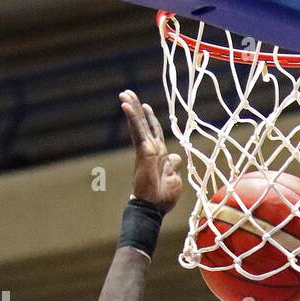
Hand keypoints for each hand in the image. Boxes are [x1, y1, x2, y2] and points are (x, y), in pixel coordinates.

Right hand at [120, 89, 182, 213]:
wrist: (153, 207)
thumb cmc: (162, 197)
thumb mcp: (173, 179)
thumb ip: (172, 166)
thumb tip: (175, 157)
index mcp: (158, 155)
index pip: (153, 133)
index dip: (150, 120)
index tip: (146, 107)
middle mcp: (151, 150)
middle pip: (143, 125)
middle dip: (136, 108)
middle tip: (127, 93)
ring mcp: (146, 150)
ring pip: (139, 125)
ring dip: (132, 108)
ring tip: (124, 94)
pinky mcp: (144, 151)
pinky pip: (138, 131)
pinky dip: (133, 118)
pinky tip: (125, 105)